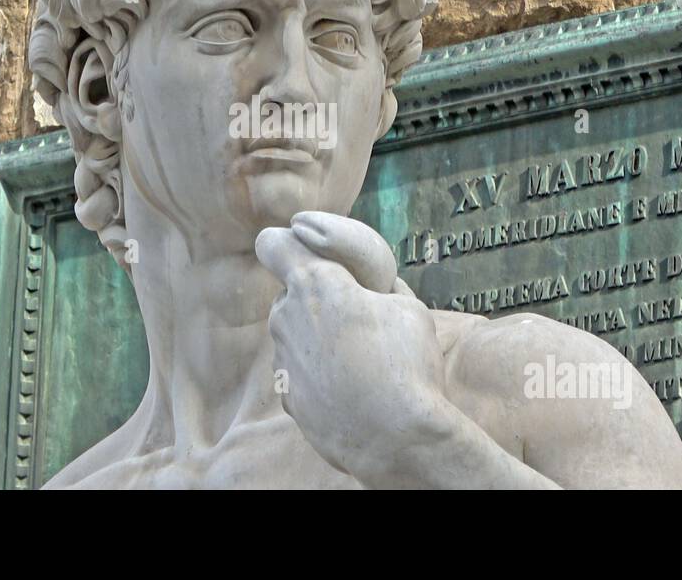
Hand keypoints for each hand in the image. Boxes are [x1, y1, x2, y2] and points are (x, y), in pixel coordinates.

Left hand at [255, 211, 450, 482]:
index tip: (302, 251)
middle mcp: (286, 317)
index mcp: (315, 284)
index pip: (272, 244)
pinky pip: (299, 371)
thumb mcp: (409, 307)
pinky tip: (350, 389)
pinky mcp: (286, 394)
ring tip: (361, 361)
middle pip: (291, 294)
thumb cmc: (406, 364)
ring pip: (295, 334)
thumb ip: (380, 288)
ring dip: (318, 339)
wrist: (396, 438)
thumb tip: (376, 286)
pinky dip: (318, 374)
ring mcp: (282, 359)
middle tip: (355, 318)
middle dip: (317, 300)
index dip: (285, 243)